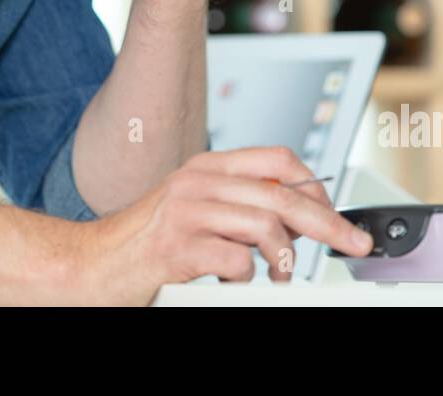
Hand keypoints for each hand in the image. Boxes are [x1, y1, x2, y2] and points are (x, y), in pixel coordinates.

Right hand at [72, 146, 373, 304]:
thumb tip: (296, 217)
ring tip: (279, 275)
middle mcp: (198, 182)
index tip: (336, 213)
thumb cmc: (145, 243)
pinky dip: (246, 278)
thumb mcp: (194, 207)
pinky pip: (235, 260)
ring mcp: (186, 213)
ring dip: (284, 258)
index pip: (278, 160)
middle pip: (283, 195)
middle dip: (328, 224)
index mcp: (207, 167)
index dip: (315, 186)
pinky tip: (235, 282)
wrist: (91, 266)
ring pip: (265, 226)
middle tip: (352, 244)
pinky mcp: (176, 248)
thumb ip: (237, 202)